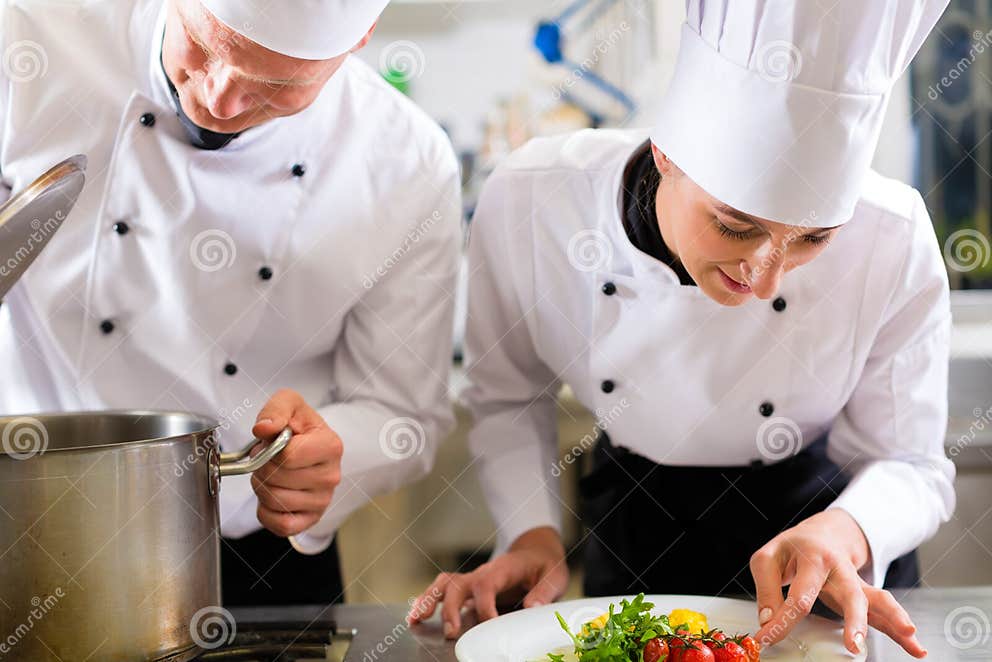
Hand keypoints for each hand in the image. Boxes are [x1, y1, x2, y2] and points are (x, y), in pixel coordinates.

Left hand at [250, 389, 342, 536]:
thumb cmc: (299, 427)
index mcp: (331, 446)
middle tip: (267, 459)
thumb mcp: (289, 404)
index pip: (288, 456)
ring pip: (276, 501)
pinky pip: (281, 525)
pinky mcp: (311, 520)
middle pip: (278, 479)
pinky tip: (272, 496)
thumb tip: (263, 429)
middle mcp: (331, 476)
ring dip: (262, 487)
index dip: (269, 450)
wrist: (307, 446)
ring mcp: (323, 500)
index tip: (271, 443)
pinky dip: (267, 512)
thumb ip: (276, 409)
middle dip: (262, 467)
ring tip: (271, 474)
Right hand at [407, 527, 568, 638]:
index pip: (487, 584)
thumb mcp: (554, 575)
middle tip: (451, 631)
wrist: (535, 552)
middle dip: (450, 607)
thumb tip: (531, 607)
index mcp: (503, 568)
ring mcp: (473, 579)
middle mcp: (483, 572)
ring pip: (444, 584)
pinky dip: (427, 601)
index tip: (491, 623)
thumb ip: (544, 591)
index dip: (485, 605)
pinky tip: (415, 617)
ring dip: (429, 600)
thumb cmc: (543, 565)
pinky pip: (443, 591)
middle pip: (459, 584)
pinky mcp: (468, 588)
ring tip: (416, 620)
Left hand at [752, 509, 924, 657]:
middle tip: (855, 643)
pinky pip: (884, 613)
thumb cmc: (793, 548)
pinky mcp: (864, 596)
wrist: (824, 532)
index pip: (799, 596)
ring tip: (909, 636)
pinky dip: (900, 630)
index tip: (767, 639)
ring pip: (878, 599)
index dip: (783, 621)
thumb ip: (767, 589)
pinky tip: (916, 649)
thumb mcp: (768, 558)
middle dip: (854, 619)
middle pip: (850, 593)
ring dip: (894, 618)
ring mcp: (856, 583)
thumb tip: (769, 622)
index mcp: (813, 557)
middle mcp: (840, 569)